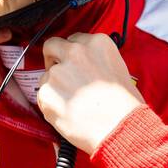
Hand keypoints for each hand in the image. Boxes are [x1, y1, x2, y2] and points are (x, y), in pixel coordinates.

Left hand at [37, 32, 143, 156]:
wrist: (119, 128)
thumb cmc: (125, 106)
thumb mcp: (118, 70)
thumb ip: (96, 62)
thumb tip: (84, 68)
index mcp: (97, 43)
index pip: (74, 40)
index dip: (71, 54)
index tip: (72, 63)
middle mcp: (75, 52)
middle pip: (52, 46)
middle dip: (53, 58)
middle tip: (59, 75)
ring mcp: (58, 72)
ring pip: (46, 76)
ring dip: (54, 87)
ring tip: (73, 104)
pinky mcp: (46, 93)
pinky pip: (42, 97)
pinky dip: (51, 105)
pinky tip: (68, 113)